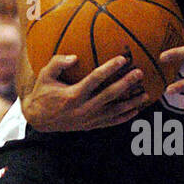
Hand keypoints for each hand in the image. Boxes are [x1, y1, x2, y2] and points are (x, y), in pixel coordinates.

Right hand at [22, 54, 146, 131]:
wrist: (37, 119)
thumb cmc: (42, 92)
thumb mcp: (44, 75)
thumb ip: (58, 63)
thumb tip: (75, 57)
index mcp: (73, 95)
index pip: (95, 79)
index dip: (110, 68)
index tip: (122, 59)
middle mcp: (83, 108)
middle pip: (110, 95)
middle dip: (126, 84)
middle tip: (139, 73)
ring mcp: (88, 119)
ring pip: (114, 111)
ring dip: (131, 103)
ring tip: (146, 94)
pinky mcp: (90, 126)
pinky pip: (110, 122)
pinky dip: (124, 117)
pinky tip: (135, 111)